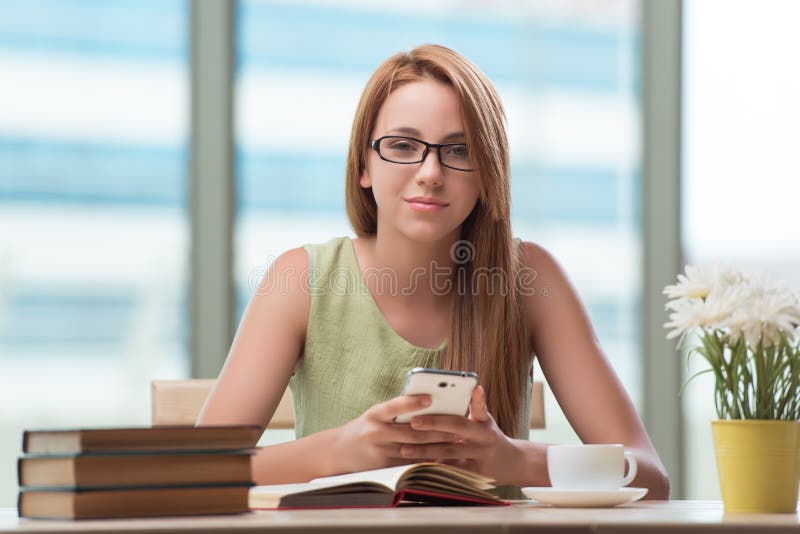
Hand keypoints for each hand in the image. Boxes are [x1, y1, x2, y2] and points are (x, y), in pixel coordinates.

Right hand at [332, 394, 460, 474]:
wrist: (337, 451)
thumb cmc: (364, 428)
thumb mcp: (375, 414)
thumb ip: (397, 411)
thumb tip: (429, 405)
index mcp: (375, 414)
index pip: (395, 405)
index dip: (412, 402)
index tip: (430, 398)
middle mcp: (376, 432)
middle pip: (411, 431)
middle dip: (437, 430)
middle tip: (458, 426)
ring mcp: (380, 451)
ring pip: (414, 449)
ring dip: (437, 446)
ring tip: (457, 441)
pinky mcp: (384, 467)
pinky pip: (410, 464)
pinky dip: (428, 460)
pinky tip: (444, 457)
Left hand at [396, 385, 523, 484]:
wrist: (513, 464)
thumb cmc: (489, 436)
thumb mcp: (485, 421)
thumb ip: (472, 409)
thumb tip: (451, 392)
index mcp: (484, 422)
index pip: (478, 408)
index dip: (476, 398)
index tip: (472, 388)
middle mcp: (485, 438)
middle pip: (457, 428)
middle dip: (433, 424)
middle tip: (413, 422)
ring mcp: (480, 457)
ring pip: (449, 453)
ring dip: (425, 451)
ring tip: (404, 449)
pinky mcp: (475, 475)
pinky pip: (449, 471)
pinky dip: (432, 468)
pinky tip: (415, 466)